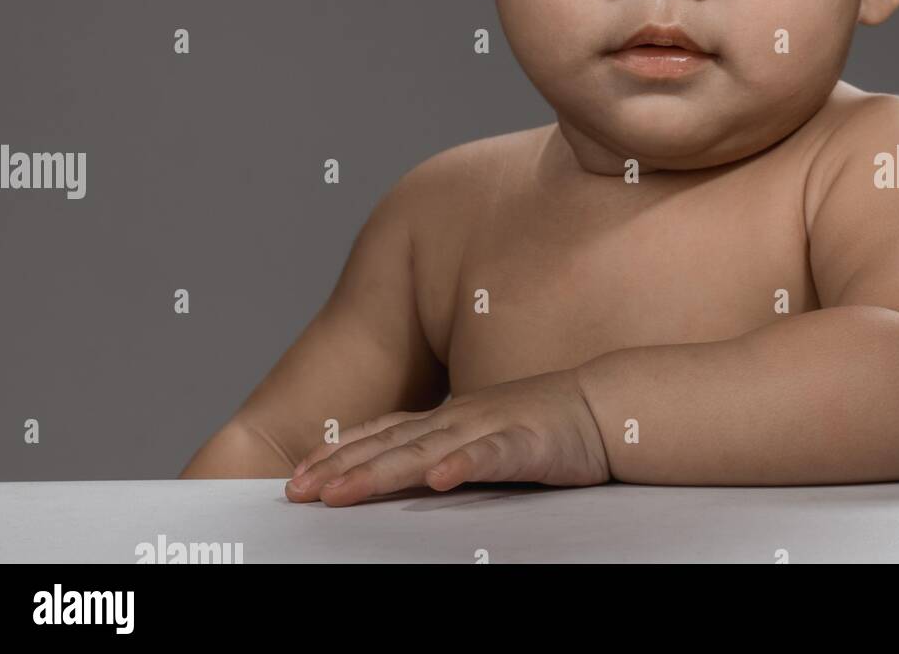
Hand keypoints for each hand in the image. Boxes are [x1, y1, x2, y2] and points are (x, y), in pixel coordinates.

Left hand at [284, 367, 609, 505]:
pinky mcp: (525, 441)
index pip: (381, 434)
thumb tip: (403, 481)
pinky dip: (461, 465)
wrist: (602, 405)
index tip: (296, 480)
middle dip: (340, 467)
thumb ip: (444, 453)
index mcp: (447, 418)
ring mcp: (489, 426)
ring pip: (426, 451)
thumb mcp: (481, 438)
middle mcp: (459, 417)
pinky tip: (438, 480)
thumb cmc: (542, 427)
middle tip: (297, 493)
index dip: (337, 455)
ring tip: (341, 492)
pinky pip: (489, 454)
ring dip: (380, 470)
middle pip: (389, 444)